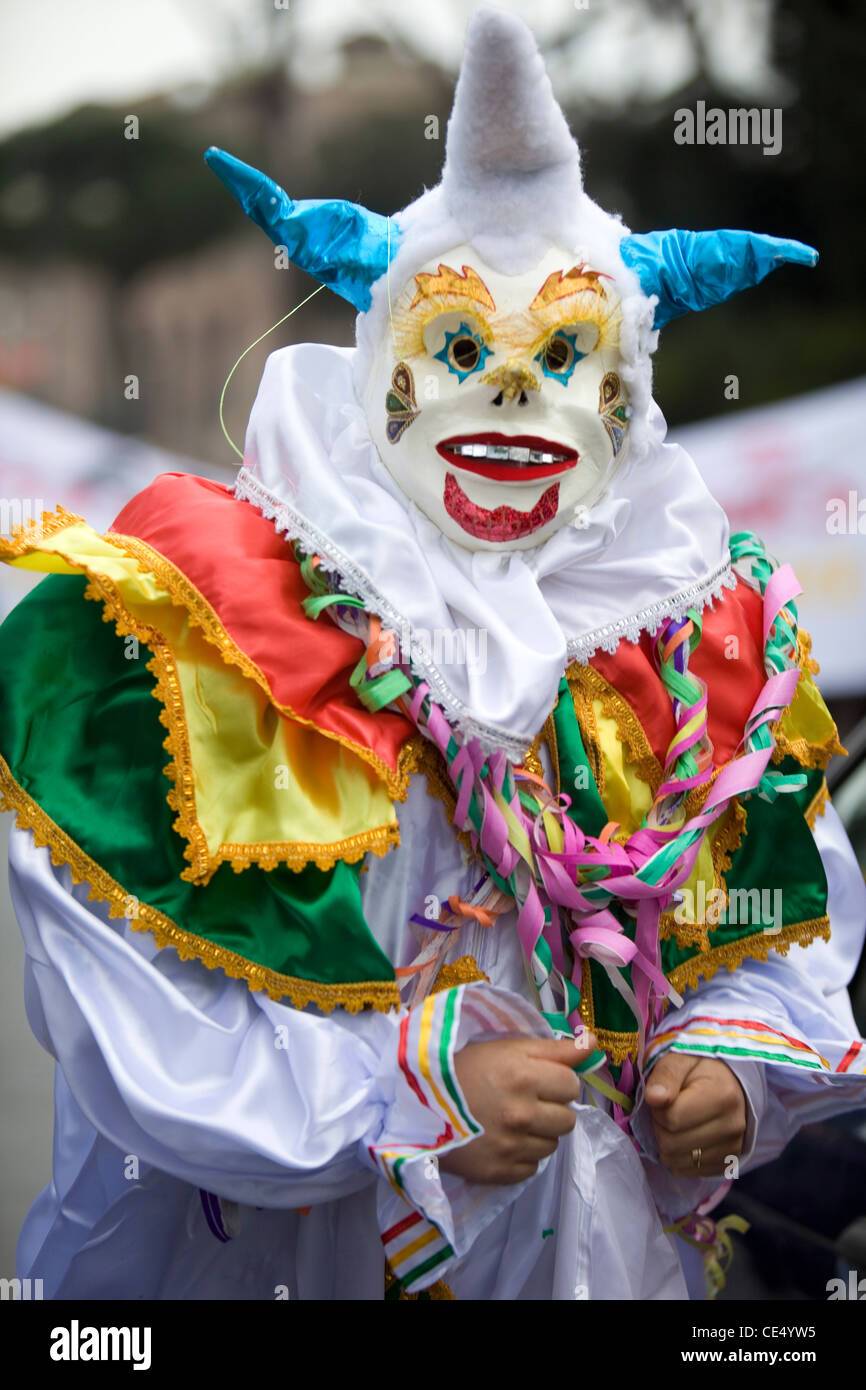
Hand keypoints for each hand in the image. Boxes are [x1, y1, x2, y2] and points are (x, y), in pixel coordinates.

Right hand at [438, 1035, 594, 1185]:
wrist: (418, 1104)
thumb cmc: (464, 1068)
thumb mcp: (507, 1047)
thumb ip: (555, 1048)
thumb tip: (594, 1044)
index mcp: (524, 1076)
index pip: (572, 1085)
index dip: (557, 1081)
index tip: (537, 1080)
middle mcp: (521, 1114)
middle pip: (568, 1119)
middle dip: (551, 1109)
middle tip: (525, 1101)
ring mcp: (511, 1147)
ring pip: (552, 1145)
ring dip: (538, 1134)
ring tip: (512, 1122)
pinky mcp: (500, 1172)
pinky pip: (531, 1167)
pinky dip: (521, 1156)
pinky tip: (502, 1141)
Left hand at [644, 1053, 746, 1177]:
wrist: (729, 1083)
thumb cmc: (700, 1068)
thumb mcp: (681, 1058)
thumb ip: (665, 1075)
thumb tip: (653, 1098)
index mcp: (723, 1096)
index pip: (672, 1118)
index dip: (658, 1109)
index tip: (663, 1097)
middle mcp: (732, 1127)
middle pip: (671, 1144)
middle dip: (660, 1127)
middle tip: (667, 1111)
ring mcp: (732, 1149)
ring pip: (675, 1162)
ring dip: (666, 1144)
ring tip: (676, 1124)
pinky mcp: (726, 1164)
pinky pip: (685, 1172)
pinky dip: (677, 1157)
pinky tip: (684, 1137)